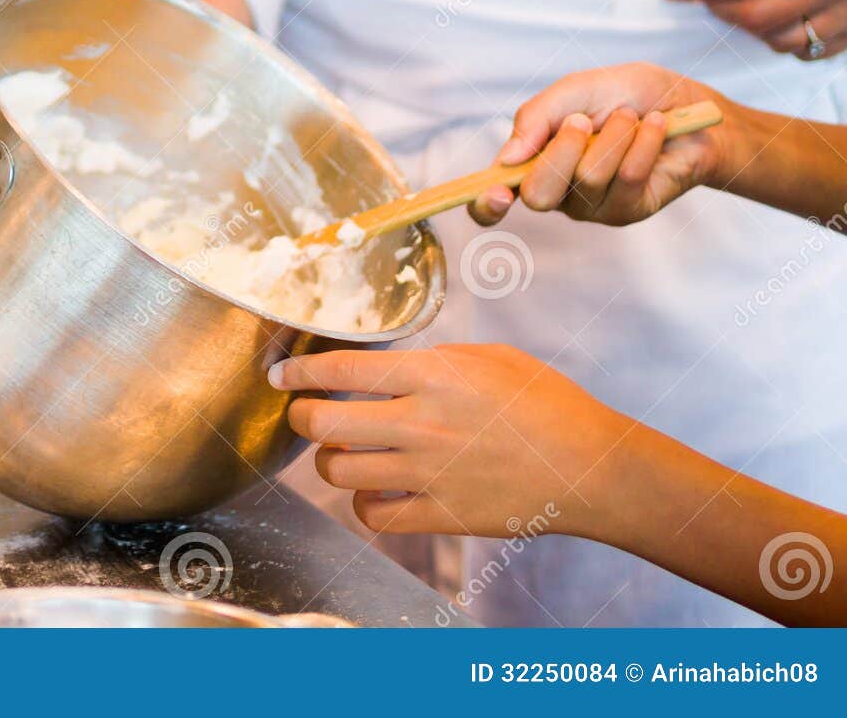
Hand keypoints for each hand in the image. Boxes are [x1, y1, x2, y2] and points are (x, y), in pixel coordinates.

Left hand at [269, 344, 627, 538]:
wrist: (592, 467)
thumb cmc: (547, 404)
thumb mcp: (490, 358)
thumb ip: (431, 360)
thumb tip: (383, 366)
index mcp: (434, 375)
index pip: (341, 369)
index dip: (298, 371)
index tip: (280, 374)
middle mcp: (423, 424)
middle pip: (323, 422)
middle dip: (302, 415)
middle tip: (306, 412)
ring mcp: (429, 474)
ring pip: (338, 471)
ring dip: (330, 459)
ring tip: (344, 450)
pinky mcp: (441, 515)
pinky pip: (373, 515)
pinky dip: (363, 503)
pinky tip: (375, 489)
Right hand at [468, 63, 736, 226]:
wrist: (691, 105)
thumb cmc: (630, 95)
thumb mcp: (576, 89)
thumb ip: (536, 117)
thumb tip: (508, 157)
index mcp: (532, 161)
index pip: (492, 199)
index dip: (485, 205)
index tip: (496, 193)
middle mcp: (557, 190)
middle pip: (538, 194)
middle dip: (562, 150)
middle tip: (582, 120)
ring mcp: (593, 205)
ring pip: (587, 180)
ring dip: (613, 136)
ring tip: (631, 116)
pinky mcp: (629, 210)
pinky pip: (626, 180)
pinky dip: (643, 143)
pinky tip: (656, 127)